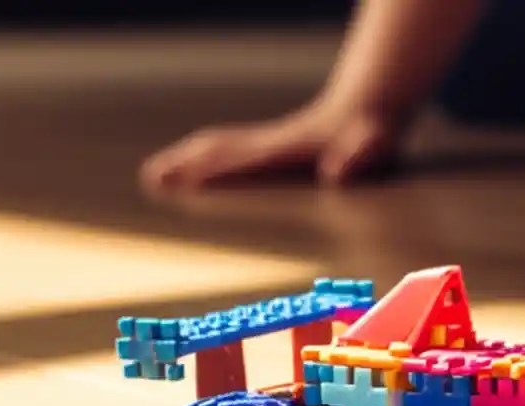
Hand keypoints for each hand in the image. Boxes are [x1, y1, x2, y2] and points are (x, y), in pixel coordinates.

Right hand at [139, 98, 404, 191]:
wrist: (369, 106)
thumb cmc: (372, 133)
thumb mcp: (373, 143)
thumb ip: (357, 156)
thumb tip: (336, 174)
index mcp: (292, 147)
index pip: (248, 160)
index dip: (218, 170)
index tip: (187, 180)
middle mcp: (272, 143)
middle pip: (221, 150)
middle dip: (186, 164)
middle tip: (152, 177)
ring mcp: (267, 142)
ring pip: (219, 147)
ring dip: (186, 159)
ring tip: (155, 176)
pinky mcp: (269, 145)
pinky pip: (227, 150)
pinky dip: (201, 157)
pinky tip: (188, 170)